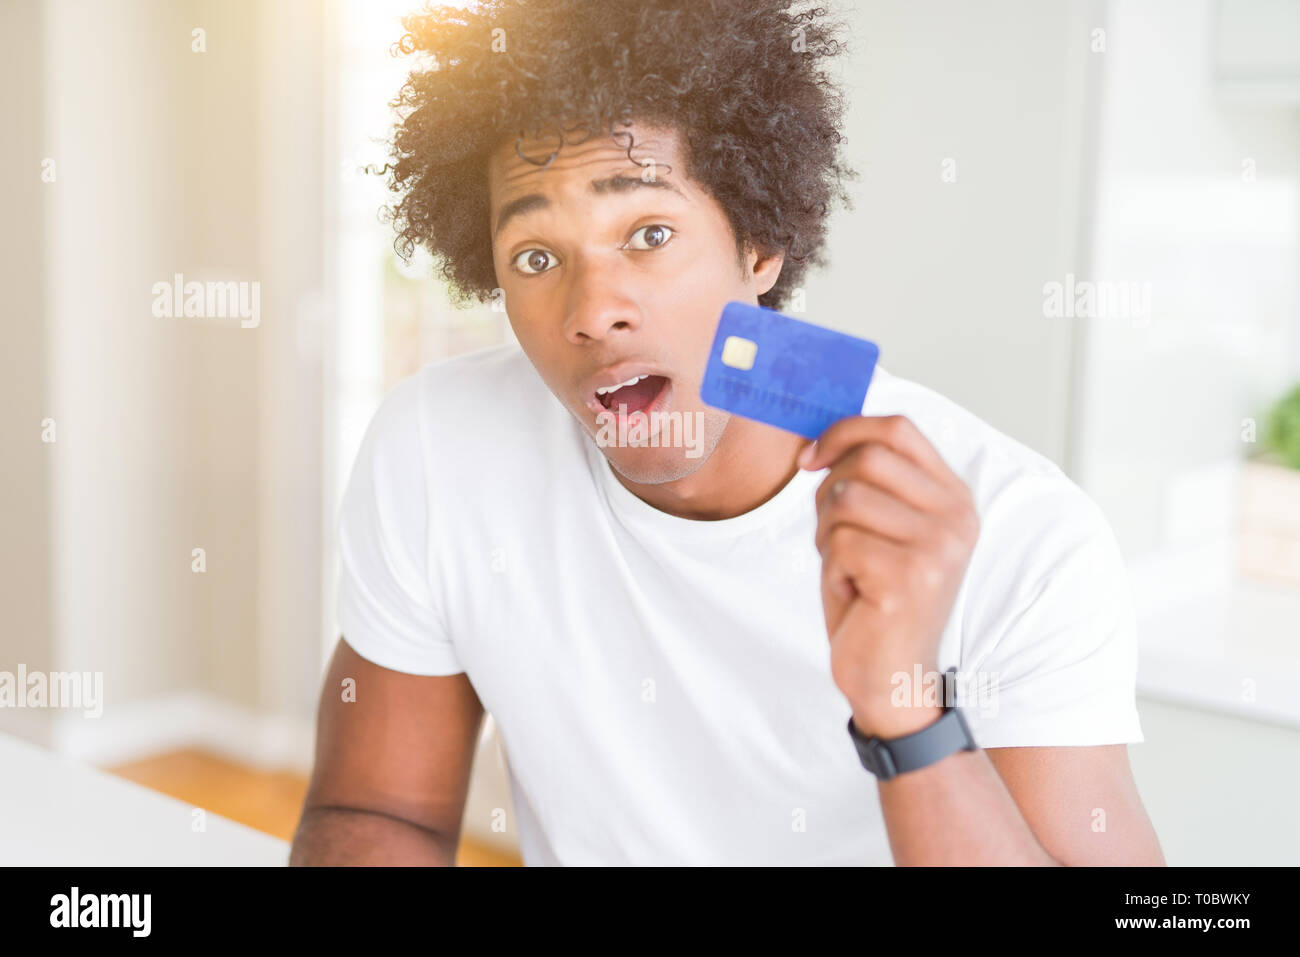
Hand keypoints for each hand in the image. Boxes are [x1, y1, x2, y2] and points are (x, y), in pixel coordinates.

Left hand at [798, 415, 979, 736]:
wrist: (891, 676)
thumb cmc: (875, 598)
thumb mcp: (879, 528)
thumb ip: (867, 481)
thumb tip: (817, 440)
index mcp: (954, 497)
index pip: (898, 429)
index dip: (844, 432)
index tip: (810, 459)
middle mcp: (956, 517)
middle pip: (867, 458)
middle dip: (828, 492)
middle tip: (832, 535)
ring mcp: (938, 547)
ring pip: (847, 498)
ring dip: (827, 534)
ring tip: (848, 567)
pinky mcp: (909, 578)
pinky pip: (840, 542)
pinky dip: (831, 568)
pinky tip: (854, 593)